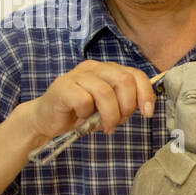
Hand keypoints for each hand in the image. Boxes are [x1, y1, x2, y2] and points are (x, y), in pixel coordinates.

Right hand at [25, 60, 157, 139]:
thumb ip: (125, 102)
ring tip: (106, 127)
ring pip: (105, 92)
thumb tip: (147, 107)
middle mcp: (94, 68)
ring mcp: (77, 75)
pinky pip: (84, 100)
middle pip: (123, 80)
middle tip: (120, 121)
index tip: (147, 113)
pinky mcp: (62, 87)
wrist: (47, 119)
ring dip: (110, 115)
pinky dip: (88, 115)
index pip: (135, 74)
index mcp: (108, 70)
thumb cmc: (81, 114)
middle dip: (127, 106)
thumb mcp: (109, 108)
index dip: (146, 94)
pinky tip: (82, 119)